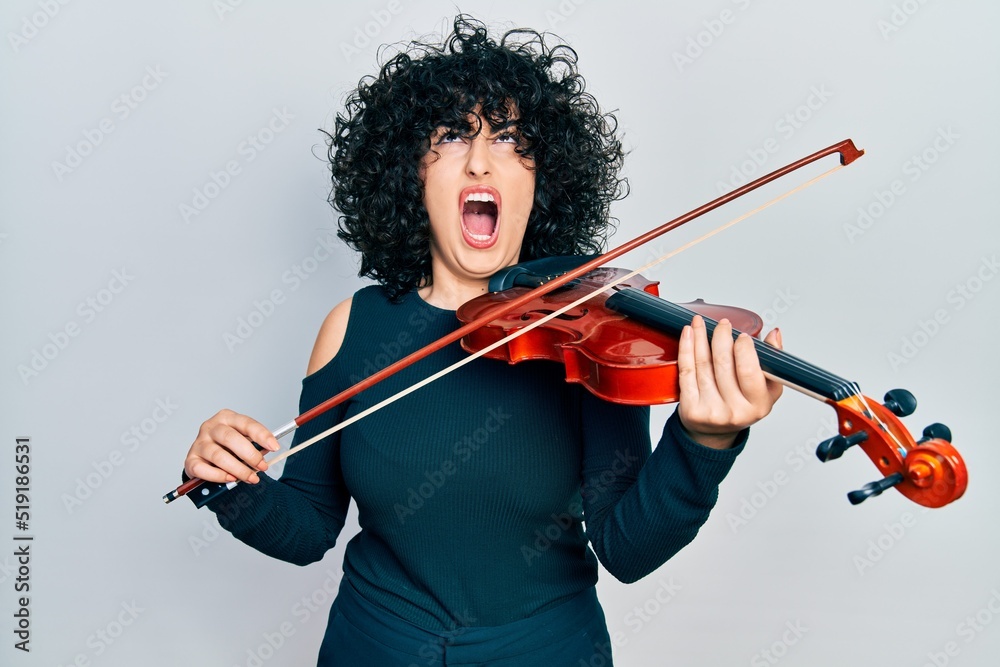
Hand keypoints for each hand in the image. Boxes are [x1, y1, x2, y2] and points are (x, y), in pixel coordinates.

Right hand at [183, 409, 280, 483]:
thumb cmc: (227, 448)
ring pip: (219, 456)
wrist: (205, 459)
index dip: (262, 435)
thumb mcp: (242, 440)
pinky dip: (219, 476)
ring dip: (238, 469)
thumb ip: (254, 444)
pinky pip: (203, 469)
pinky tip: (230, 479)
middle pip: (230, 438)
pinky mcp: (191, 460)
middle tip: (262, 466)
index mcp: (226, 418)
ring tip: (250, 477)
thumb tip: (270, 449)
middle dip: (250, 455)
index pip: (246, 423)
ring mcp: (199, 444)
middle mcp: (210, 427)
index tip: (274, 447)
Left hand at [676, 316, 782, 448]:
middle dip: (721, 337)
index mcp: (758, 405)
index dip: (743, 349)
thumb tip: (774, 334)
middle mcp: (735, 411)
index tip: (742, 335)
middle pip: (723, 364)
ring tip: (700, 323)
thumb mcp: (766, 389)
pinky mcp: (690, 409)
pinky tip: (688, 335)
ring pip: (702, 364)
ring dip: (699, 337)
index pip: (749, 371)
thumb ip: (772, 360)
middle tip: (722, 324)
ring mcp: (711, 412)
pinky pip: (686, 371)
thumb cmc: (742, 406)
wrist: (715, 431)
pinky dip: (686, 349)